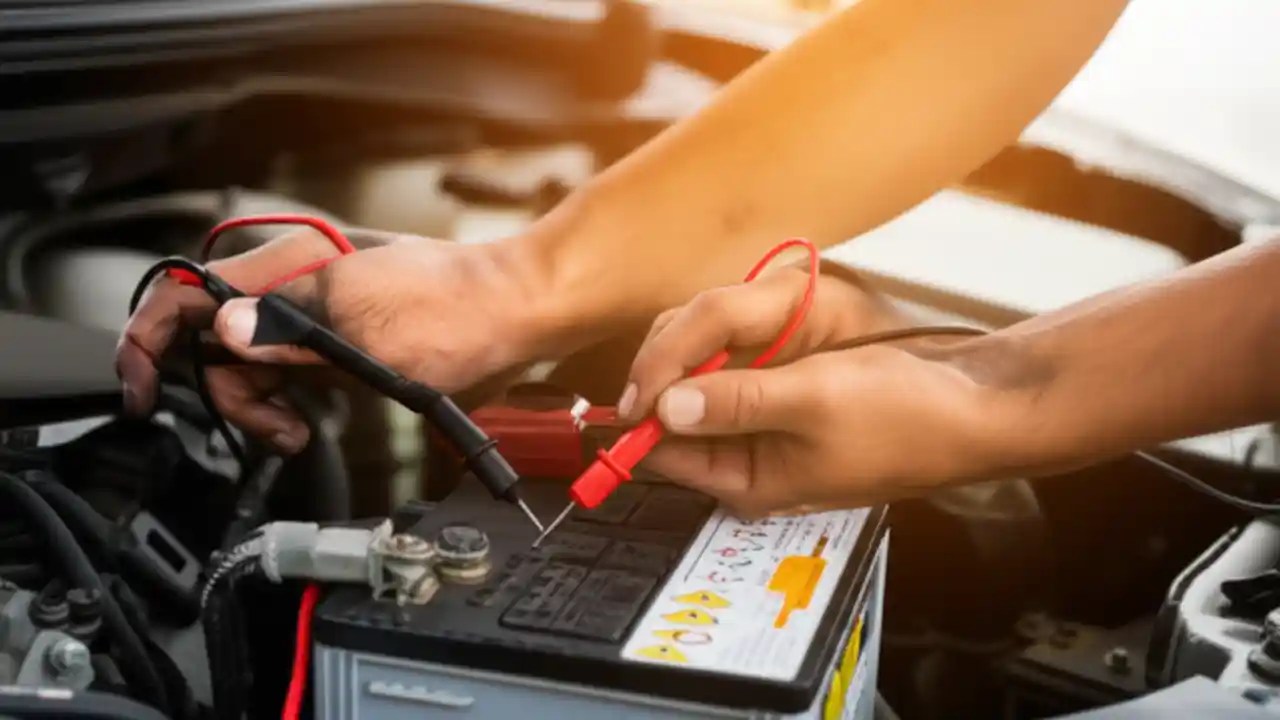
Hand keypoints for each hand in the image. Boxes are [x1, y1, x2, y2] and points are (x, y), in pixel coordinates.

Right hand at [117, 228, 563, 453]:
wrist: (512, 308)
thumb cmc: (456, 312)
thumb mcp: (365, 334)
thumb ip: (288, 334)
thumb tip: (225, 332)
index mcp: (287, 268)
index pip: (184, 296)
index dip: (148, 343)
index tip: (141, 394)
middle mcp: (290, 281)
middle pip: (212, 339)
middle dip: (228, 393)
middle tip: (272, 428)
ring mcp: (312, 305)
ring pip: (247, 360)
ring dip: (260, 403)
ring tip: (298, 430)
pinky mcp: (333, 328)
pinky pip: (283, 363)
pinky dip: (285, 395)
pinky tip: (310, 416)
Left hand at [622, 273, 1011, 515]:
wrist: (973, 403)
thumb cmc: (902, 415)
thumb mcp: (810, 403)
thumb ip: (734, 403)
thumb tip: (663, 408)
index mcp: (749, 482)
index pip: (665, 453)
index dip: (648, 409)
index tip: (646, 369)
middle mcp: (751, 459)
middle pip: (678, 415)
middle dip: (679, 370)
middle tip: (699, 331)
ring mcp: (770, 425)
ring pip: (706, 383)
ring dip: (709, 350)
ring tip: (733, 322)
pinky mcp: (789, 394)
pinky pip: (739, 367)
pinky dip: (737, 344)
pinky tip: (758, 323)